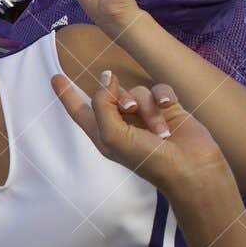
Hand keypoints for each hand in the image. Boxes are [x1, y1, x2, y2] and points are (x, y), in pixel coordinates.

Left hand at [52, 69, 229, 194]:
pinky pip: (159, 89)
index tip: (54, 77)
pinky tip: (169, 107)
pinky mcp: (167, 109)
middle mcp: (122, 123)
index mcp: (102, 133)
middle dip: (119, 97)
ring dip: (147, 108)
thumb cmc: (148, 159)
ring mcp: (145, 115)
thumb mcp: (113, 135)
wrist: (191, 169)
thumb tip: (106, 78)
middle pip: (110, 94)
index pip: (79, 110)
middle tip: (129, 110)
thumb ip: (102, 104)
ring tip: (160, 132)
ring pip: (137, 91)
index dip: (66, 94)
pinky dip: (163, 96)